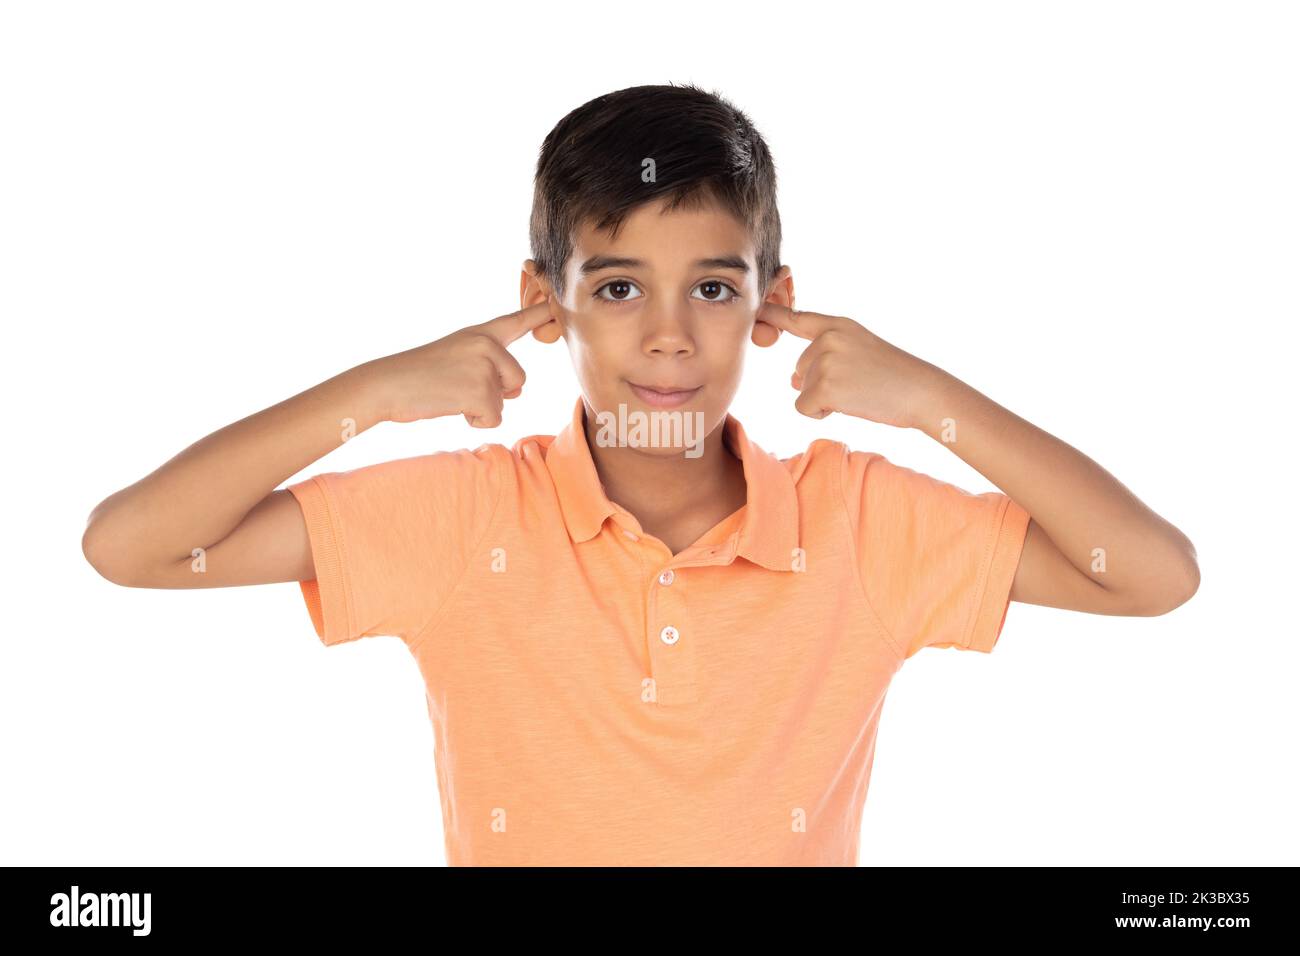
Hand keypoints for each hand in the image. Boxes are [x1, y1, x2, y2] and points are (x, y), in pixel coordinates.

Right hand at [363, 300, 557, 426]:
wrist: (387, 385)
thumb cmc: (420, 374)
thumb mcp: (458, 359)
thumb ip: (491, 367)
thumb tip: (518, 390)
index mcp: (480, 333)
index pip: (518, 320)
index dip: (543, 313)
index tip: (561, 302)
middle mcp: (487, 345)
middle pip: (519, 378)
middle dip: (496, 392)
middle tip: (457, 385)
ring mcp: (484, 367)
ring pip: (505, 401)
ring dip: (482, 407)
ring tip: (451, 394)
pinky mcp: (481, 392)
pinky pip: (494, 418)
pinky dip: (475, 421)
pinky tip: (452, 407)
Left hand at [755, 302, 948, 429]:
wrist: (921, 391)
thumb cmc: (894, 377)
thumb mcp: (858, 354)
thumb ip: (824, 359)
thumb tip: (792, 381)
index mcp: (838, 326)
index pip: (798, 319)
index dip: (773, 314)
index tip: (753, 307)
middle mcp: (828, 338)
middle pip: (800, 370)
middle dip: (823, 384)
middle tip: (859, 383)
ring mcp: (825, 360)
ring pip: (802, 390)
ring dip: (825, 399)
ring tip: (859, 392)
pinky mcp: (824, 386)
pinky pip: (804, 407)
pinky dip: (822, 413)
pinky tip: (850, 404)